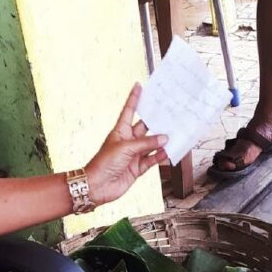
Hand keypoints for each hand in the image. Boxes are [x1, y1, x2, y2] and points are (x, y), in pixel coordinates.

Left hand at [85, 85, 167, 206]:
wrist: (97, 186)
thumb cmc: (104, 163)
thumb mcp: (126, 148)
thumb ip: (146, 143)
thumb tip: (163, 139)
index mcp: (120, 131)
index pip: (129, 110)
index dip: (134, 98)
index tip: (139, 86)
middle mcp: (128, 141)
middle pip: (144, 128)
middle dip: (155, 121)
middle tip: (168, 112)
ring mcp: (133, 155)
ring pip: (151, 145)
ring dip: (161, 141)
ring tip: (174, 134)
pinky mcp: (137, 168)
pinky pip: (152, 160)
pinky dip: (160, 156)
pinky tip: (168, 152)